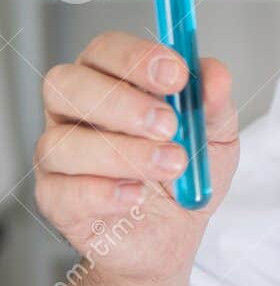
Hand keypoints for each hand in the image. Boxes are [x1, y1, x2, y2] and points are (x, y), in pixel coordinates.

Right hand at [35, 32, 238, 283]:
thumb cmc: (184, 174)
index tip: (176, 75)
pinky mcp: (56, 200)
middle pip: (66, 85)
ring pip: (62, 142)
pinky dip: (103, 193)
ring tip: (172, 165)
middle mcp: (75, 111)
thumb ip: (214, 103)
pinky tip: (136, 196)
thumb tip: (214, 75)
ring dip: (123, 153)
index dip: (136, 57)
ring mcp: (59, 156)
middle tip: (169, 125)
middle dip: (121, 102)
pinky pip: (62, 192)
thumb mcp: (215, 136)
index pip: (105, 50)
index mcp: (110, 81)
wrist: (174, 235)